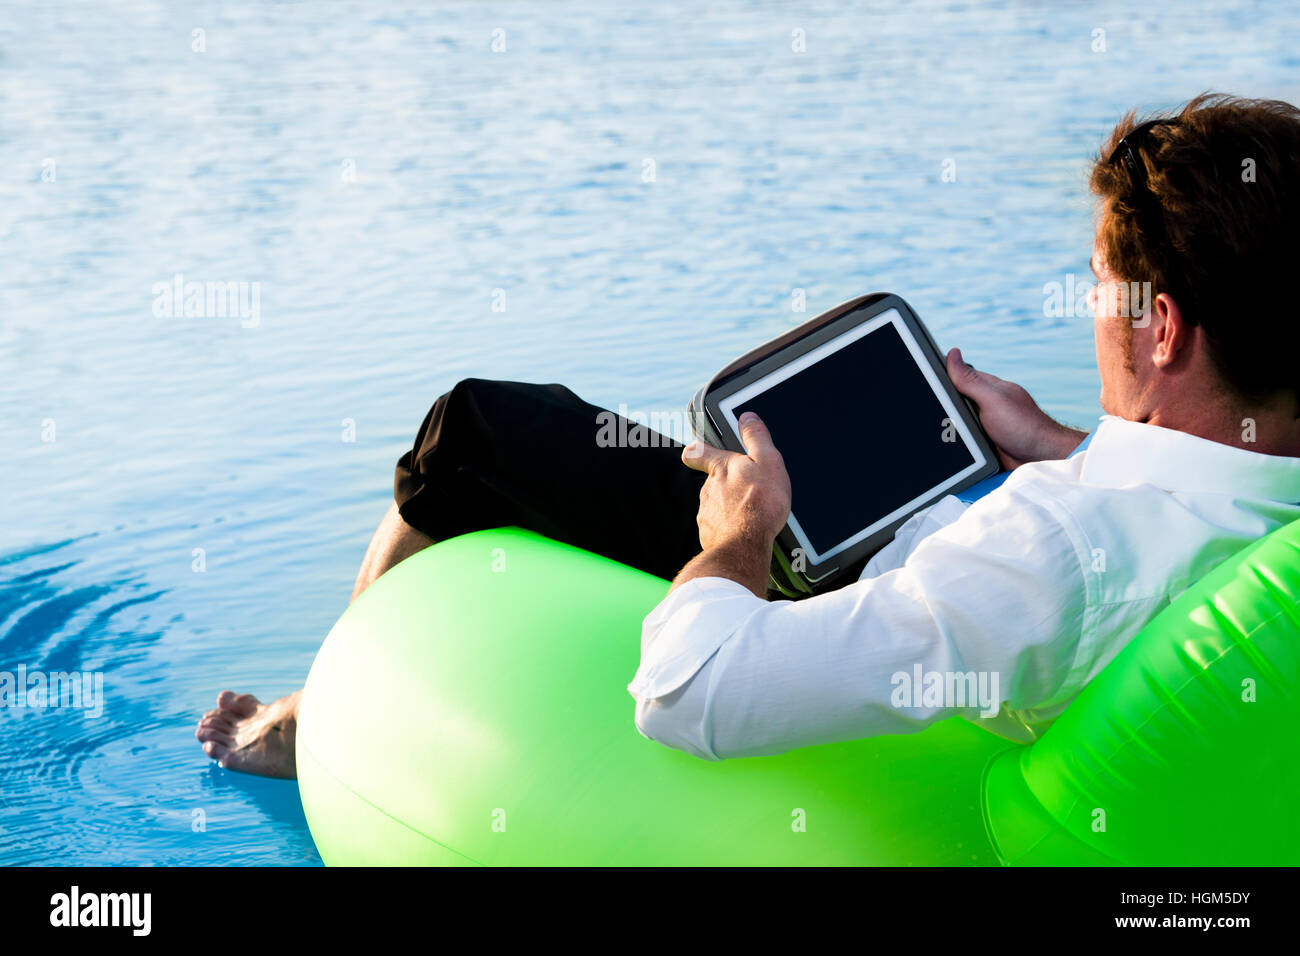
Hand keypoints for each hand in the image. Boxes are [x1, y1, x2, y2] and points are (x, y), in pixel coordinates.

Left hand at [672, 412, 791, 596]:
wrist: (745, 546)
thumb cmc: (759, 504)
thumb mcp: (768, 462)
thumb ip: (756, 438)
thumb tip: (747, 418)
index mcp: (721, 468)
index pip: (697, 452)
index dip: (697, 450)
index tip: (698, 449)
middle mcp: (708, 490)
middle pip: (713, 483)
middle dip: (728, 486)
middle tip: (751, 491)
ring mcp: (706, 513)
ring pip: (717, 506)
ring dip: (731, 509)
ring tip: (753, 514)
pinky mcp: (709, 535)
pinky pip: (720, 528)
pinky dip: (731, 529)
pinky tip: (746, 532)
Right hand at [945, 348, 1086, 469]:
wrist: (1039, 460)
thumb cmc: (1024, 426)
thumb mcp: (993, 399)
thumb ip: (970, 380)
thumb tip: (952, 353)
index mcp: (984, 388)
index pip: (953, 376)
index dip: (938, 379)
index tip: (924, 384)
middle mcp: (981, 404)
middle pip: (949, 402)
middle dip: (940, 411)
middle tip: (941, 418)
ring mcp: (980, 425)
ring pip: (951, 425)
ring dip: (947, 432)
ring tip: (950, 437)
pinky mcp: (980, 445)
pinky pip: (960, 444)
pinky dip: (956, 448)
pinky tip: (953, 451)